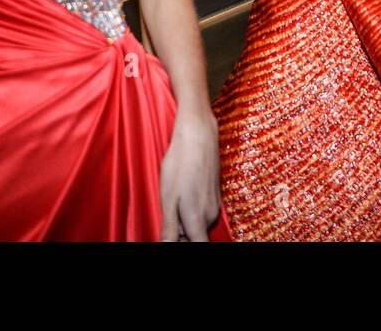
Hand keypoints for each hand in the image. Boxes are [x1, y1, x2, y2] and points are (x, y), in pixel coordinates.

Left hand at [159, 109, 220, 241]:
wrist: (198, 135)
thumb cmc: (180, 164)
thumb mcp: (168, 199)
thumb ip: (170, 228)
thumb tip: (167, 245)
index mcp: (198, 219)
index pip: (197, 246)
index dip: (183, 246)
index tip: (173, 238)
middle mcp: (210, 215)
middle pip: (194, 236)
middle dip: (180, 233)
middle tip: (166, 214)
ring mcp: (214, 203)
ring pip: (197, 222)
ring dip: (184, 219)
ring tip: (172, 199)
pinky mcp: (214, 193)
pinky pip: (201, 210)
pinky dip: (189, 209)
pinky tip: (181, 191)